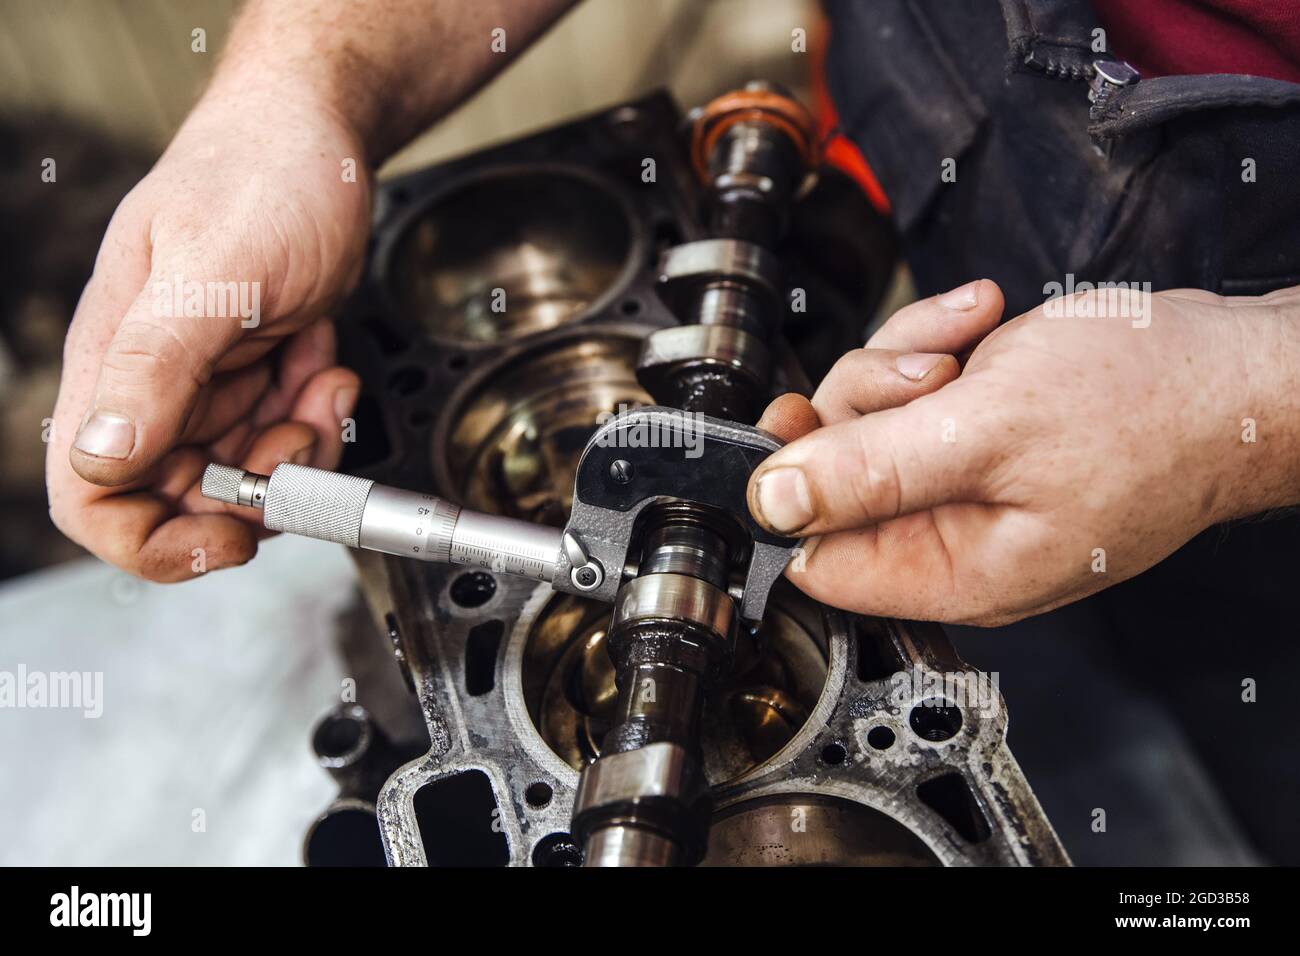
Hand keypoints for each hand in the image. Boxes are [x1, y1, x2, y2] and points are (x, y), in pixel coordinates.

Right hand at [46, 84, 370, 580]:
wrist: (320, 135)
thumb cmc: (260, 174)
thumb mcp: (214, 272)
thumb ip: (154, 365)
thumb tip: (101, 456)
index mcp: (114, 362)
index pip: (92, 495)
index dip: (153, 543)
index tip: (231, 537)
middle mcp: (151, 383)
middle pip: (182, 500)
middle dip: (257, 489)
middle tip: (301, 438)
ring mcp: (205, 381)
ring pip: (245, 474)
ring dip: (298, 447)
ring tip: (320, 380)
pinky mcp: (254, 373)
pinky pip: (282, 435)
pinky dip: (315, 415)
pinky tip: (325, 363)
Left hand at [749, 280, 1299, 624]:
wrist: (1235, 368)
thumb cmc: (1151, 409)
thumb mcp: (989, 431)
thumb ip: (872, 472)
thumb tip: (772, 504)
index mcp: (954, 570)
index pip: (819, 558)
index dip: (794, 489)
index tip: (795, 427)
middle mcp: (955, 539)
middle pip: (836, 476)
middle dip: (865, 402)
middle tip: (928, 374)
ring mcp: (970, 486)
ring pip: (872, 420)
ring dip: (905, 362)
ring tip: (970, 340)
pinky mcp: (982, 439)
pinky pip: (917, 391)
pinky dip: (936, 345)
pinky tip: (979, 322)